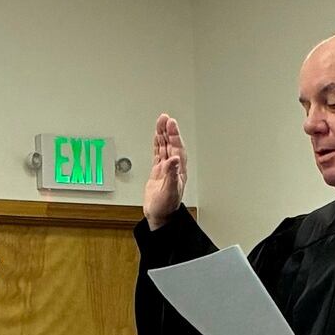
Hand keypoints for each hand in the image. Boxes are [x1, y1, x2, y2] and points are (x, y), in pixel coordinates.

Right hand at [143, 113, 186, 229]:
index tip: (171, 123)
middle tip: (164, 118)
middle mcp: (173, 167)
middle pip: (171, 144)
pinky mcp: (158, 171)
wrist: (160, 216)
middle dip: (168, 130)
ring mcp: (166, 168)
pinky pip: (158, 153)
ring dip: (162, 134)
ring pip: (164, 147)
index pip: (177, 148)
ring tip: (160, 121)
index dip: (174, 135)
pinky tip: (156, 136)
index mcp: (178, 170)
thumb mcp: (169, 190)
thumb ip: (171, 174)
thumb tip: (174, 159)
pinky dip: (157, 144)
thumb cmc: (166, 207)